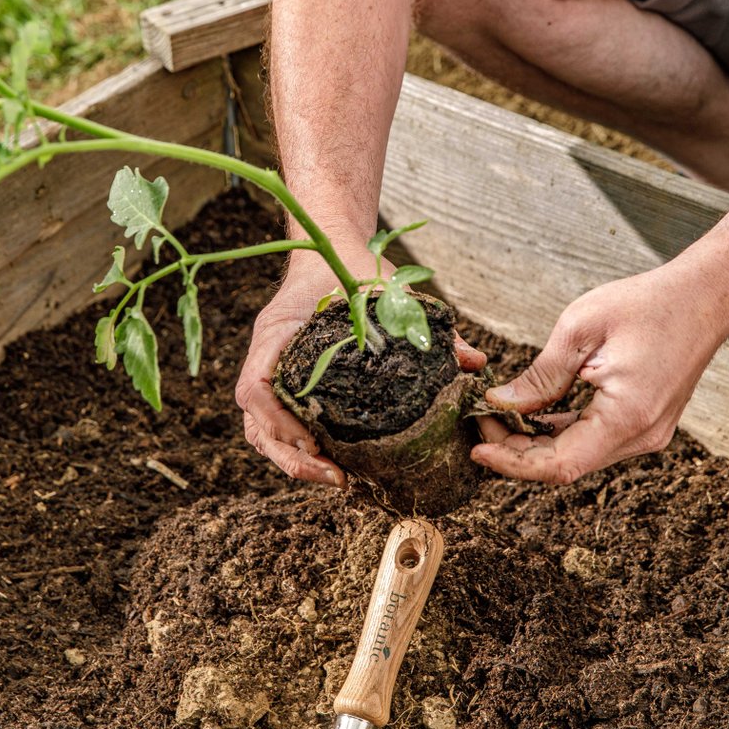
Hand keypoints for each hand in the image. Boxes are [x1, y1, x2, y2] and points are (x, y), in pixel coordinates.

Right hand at [237, 254, 486, 486]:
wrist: (329, 249)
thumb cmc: (350, 266)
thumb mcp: (384, 288)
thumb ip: (423, 323)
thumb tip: (473, 362)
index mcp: (276, 332)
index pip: (256, 387)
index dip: (278, 422)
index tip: (313, 443)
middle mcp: (266, 357)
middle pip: (257, 423)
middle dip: (292, 457)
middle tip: (336, 478)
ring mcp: (272, 373)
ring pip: (264, 432)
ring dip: (296, 461)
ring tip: (338, 480)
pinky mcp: (288, 384)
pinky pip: (283, 425)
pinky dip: (303, 449)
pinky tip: (337, 464)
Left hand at [472, 264, 727, 485]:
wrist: (706, 296)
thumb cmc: (647, 304)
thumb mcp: (580, 329)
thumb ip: (540, 375)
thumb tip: (501, 403)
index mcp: (626, 417)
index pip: (559, 466)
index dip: (512, 462)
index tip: (476, 447)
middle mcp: (642, 436)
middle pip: (567, 465)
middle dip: (518, 450)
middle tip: (482, 422)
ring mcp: (648, 433)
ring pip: (580, 454)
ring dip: (538, 442)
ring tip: (500, 417)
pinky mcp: (647, 422)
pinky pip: (596, 439)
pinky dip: (561, 431)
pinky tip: (534, 413)